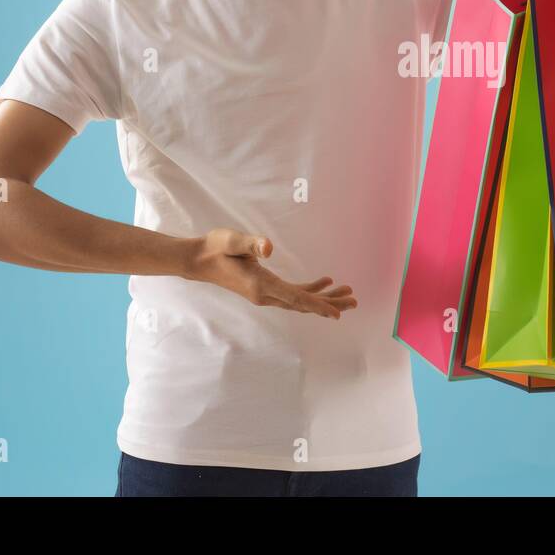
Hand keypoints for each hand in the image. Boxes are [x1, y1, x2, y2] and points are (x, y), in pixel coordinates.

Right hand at [183, 229, 357, 319]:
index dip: (318, 306)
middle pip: (304, 304)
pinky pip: (293, 294)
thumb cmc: (216, 248)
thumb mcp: (232, 240)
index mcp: (262, 285)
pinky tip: (325, 282)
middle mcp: (266, 295)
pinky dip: (310, 291)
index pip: (296, 299)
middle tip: (354, 300)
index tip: (338, 314)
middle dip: (330, 304)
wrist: (199, 260)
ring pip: (301, 301)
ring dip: (324, 298)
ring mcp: (266, 294)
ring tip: (347, 292)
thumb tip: (268, 247)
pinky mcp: (265, 289)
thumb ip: (250, 243)